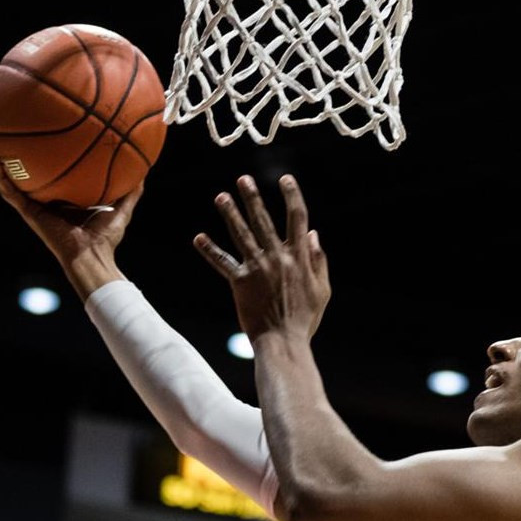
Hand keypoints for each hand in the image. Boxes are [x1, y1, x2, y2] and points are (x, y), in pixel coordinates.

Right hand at [0, 143, 140, 300]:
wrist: (91, 257)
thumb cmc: (106, 239)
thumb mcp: (121, 208)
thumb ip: (131, 191)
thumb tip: (145, 171)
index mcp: (63, 203)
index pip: (50, 181)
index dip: (42, 167)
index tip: (38, 146)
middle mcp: (45, 205)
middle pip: (25, 180)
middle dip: (14, 163)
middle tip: (3, 142)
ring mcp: (34, 209)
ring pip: (9, 184)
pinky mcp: (28, 213)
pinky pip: (9, 191)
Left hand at [194, 173, 329, 340]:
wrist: (282, 342)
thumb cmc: (305, 319)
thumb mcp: (322, 289)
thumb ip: (318, 260)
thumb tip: (314, 233)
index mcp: (299, 257)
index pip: (297, 218)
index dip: (292, 196)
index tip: (285, 179)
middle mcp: (277, 258)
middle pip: (264, 220)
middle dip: (253, 198)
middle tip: (243, 179)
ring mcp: (257, 269)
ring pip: (241, 235)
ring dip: (230, 214)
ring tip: (221, 197)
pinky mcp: (240, 282)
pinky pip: (222, 262)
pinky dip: (210, 250)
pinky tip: (198, 238)